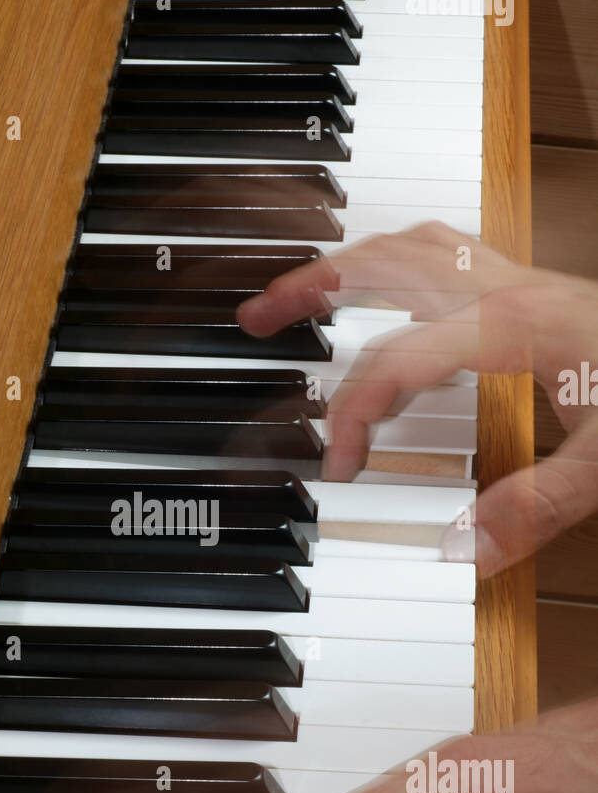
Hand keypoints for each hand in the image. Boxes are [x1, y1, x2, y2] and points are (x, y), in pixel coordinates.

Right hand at [237, 221, 597, 576]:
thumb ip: (536, 507)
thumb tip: (461, 549)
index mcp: (510, 324)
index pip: (393, 361)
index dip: (350, 415)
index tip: (336, 468)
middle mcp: (503, 286)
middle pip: (381, 264)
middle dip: (308, 287)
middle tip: (256, 316)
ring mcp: (517, 275)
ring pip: (409, 243)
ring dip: (347, 261)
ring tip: (301, 290)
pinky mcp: (531, 283)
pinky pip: (443, 250)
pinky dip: (395, 261)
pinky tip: (387, 289)